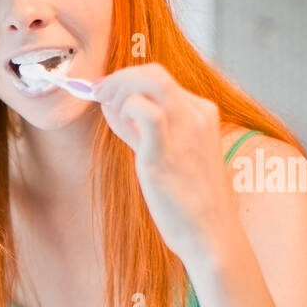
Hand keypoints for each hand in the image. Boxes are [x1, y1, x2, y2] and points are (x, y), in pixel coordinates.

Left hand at [93, 62, 237, 263]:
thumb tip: (114, 107)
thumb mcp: (169, 153)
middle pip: (154, 72)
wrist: (209, 233)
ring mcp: (184, 131)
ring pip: (151, 80)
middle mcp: (196, 115)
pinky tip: (117, 124)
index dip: (126, 80)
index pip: (159, 79)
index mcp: (201, 113)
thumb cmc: (188, 199)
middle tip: (98, 95)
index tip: (105, 92)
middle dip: (118, 78)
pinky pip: (146, 112)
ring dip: (119, 88)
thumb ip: (142, 129)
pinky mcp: (166, 152)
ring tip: (106, 109)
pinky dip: (124, 109)